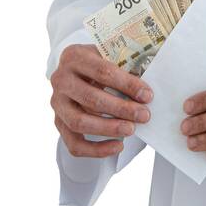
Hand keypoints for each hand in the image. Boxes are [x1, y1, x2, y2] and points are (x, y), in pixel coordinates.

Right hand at [50, 43, 152, 157]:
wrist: (78, 71)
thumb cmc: (101, 63)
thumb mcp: (111, 55)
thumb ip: (127, 65)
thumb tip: (148, 87)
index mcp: (74, 56)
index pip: (102, 72)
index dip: (127, 85)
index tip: (147, 95)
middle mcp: (61, 79)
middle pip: (91, 99)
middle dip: (121, 109)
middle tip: (144, 115)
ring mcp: (57, 103)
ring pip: (79, 122)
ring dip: (108, 128)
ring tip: (132, 129)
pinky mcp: (58, 123)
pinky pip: (74, 143)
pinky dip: (96, 149)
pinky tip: (117, 146)